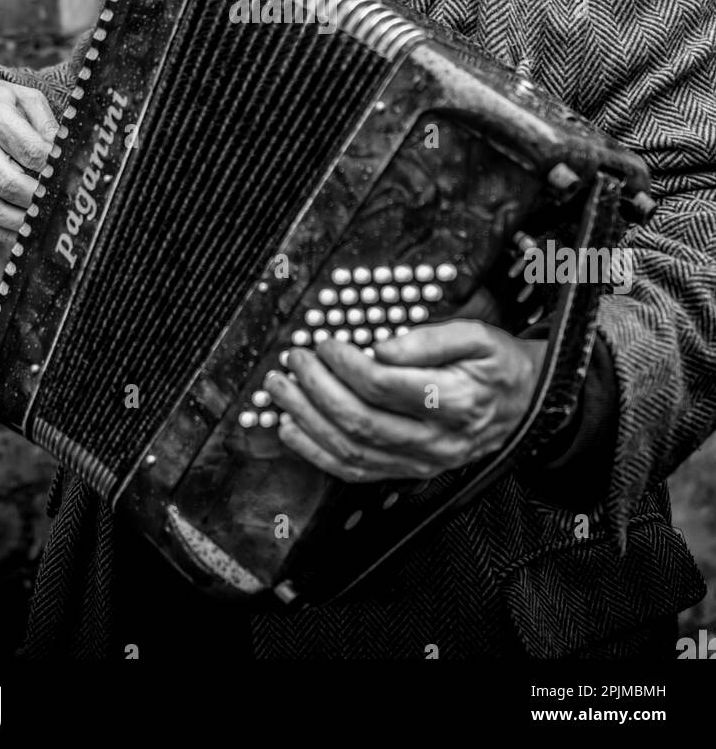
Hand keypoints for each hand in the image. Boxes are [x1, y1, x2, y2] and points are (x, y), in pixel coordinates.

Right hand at [0, 75, 57, 242]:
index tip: (70, 173)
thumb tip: (65, 152)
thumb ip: (46, 123)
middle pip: (7, 182)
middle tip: (60, 200)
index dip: (53, 166)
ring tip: (44, 221)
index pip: (29, 149)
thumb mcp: (23, 96)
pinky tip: (24, 233)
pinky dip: (2, 232)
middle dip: (38, 197)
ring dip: (20, 221)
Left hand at [265, 320, 546, 482]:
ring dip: (307, 420)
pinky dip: (316, 452)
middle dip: (317, 390)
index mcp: (455, 402)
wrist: (526, 406)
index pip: (386, 386)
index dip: (348, 364)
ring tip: (280, 389)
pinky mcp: (408, 471)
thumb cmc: (499, 365)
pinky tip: (291, 428)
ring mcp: (421, 462)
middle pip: (361, 421)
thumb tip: (383, 346)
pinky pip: (355, 471)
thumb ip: (432, 338)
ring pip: (352, 450)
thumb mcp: (480, 336)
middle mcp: (436, 441)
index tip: (326, 342)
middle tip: (295, 359)